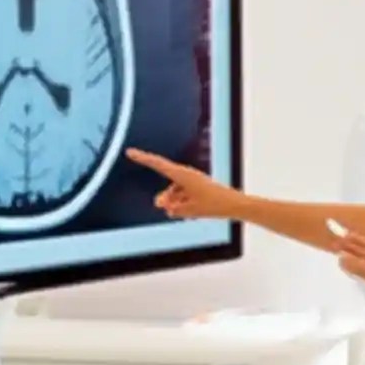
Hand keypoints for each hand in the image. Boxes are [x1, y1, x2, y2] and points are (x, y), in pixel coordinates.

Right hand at [125, 148, 244, 218]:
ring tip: (186, 212)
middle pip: (166, 184)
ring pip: (174, 193)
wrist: (235, 205)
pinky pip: (183, 196)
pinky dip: (183, 205)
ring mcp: (192, 181)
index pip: (158, 165)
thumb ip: (174, 208)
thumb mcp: (189, 210)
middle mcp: (187, 175)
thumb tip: (167, 206)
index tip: (129, 152)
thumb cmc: (213, 205)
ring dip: (175, 203)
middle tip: (163, 206)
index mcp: (183, 175)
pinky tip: (191, 213)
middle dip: (165, 198)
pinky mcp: (198, 188)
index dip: (143, 159)